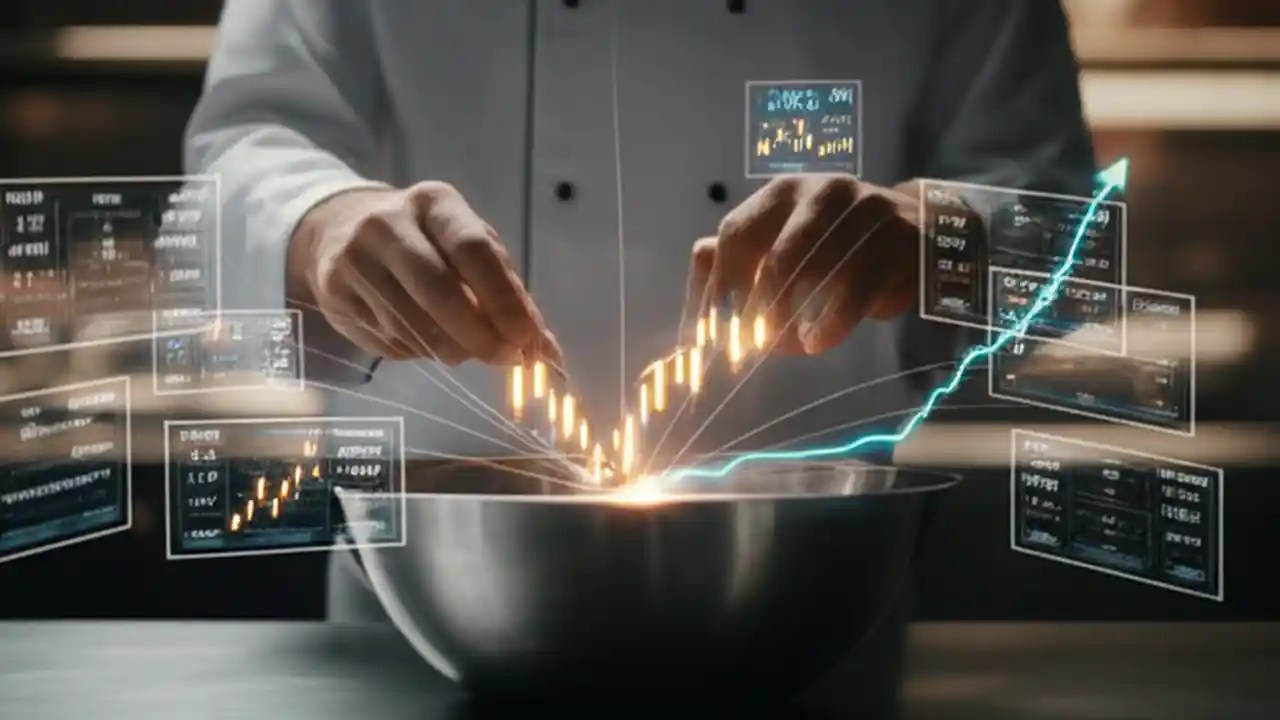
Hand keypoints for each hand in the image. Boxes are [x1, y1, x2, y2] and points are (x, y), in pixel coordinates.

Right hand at [288, 181, 561, 367]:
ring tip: (465, 348)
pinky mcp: (335, 294)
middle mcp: (387, 224)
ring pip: (414, 325)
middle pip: (438, 290)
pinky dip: (418, 352)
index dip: (503, 299)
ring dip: (451, 349)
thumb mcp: (471, 249)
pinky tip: (424, 338)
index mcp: (433, 203)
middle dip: (478, 335)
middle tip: (504, 359)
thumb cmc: (428, 243)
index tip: (526, 337)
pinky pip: (389, 341)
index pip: (472, 250)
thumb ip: (511, 294)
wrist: (340, 230)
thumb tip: (548, 353)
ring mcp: (354, 259)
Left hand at [681, 174, 919, 354]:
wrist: (921, 230)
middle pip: (776, 256)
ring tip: (790, 347)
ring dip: (796, 321)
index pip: (736, 233)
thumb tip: (691, 319)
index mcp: (780, 194)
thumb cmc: (836, 247)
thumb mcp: (783, 246)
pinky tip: (819, 340)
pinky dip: (832, 323)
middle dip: (758, 310)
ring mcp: (864, 211)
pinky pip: (857, 290)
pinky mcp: (897, 240)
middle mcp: (819, 193)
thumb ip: (737, 269)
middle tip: (748, 348)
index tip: (709, 331)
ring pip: (817, 275)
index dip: (720, 286)